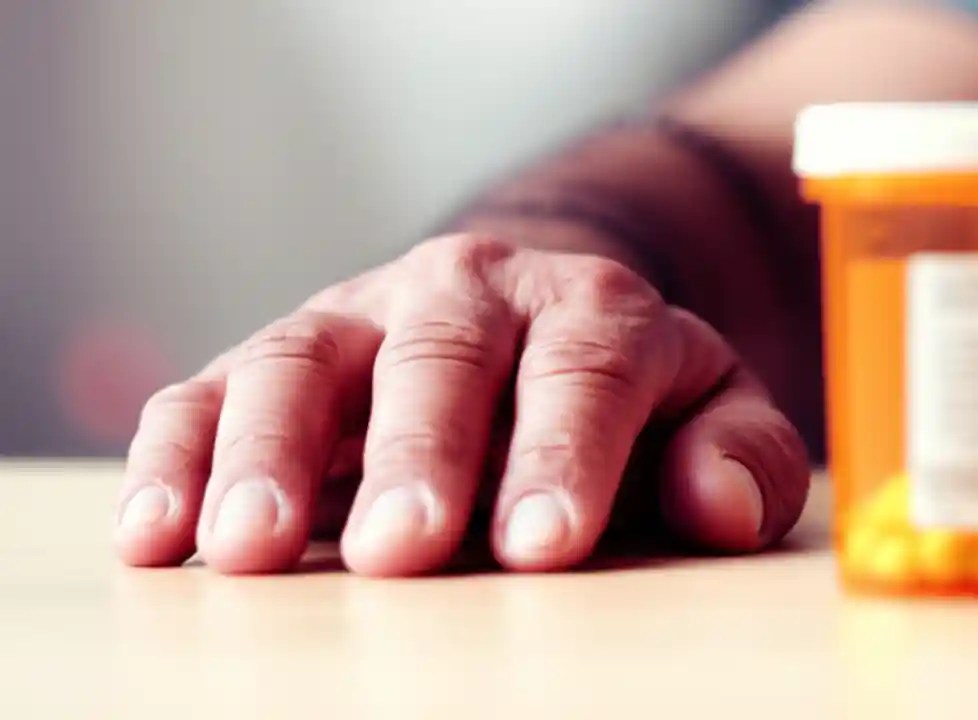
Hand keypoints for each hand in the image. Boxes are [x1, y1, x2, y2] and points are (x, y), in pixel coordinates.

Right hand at [113, 235, 808, 574]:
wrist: (533, 316)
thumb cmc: (626, 395)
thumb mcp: (708, 410)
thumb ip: (738, 452)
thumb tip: (720, 505)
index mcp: (589, 310)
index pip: (582, 369)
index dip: (563, 453)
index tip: (544, 543)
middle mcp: (470, 293)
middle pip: (438, 357)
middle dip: (416, 453)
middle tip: (402, 549)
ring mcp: (363, 316)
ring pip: (303, 359)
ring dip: (268, 454)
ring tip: (248, 552)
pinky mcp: (280, 352)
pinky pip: (209, 386)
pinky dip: (176, 454)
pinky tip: (155, 533)